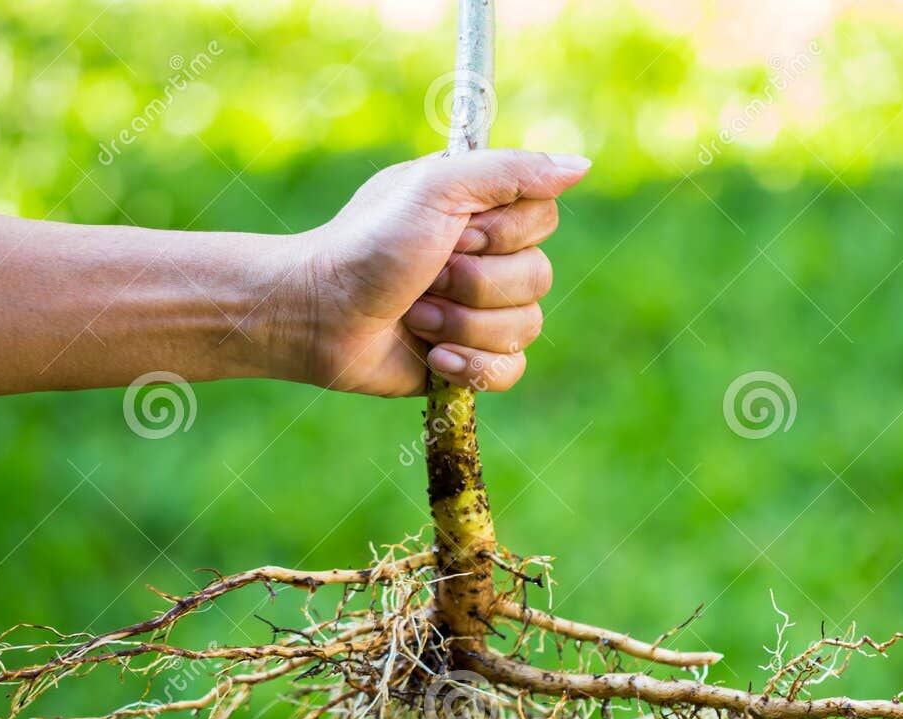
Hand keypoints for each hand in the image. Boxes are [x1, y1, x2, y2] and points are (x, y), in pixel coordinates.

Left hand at [288, 149, 590, 397]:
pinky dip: (472, 366)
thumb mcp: (437, 188)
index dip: (504, 234)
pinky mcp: (469, 359)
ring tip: (417, 316)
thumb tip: (581, 164)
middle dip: (476, 285)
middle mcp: (487, 258)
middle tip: (426, 277)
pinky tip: (434, 358)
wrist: (321, 315)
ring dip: (463, 325)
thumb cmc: (369, 244)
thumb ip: (509, 172)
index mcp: (482, 210)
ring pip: (526, 328)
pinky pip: (510, 370)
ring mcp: (479, 311)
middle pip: (539, 277)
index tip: (457, 232)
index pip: (543, 218)